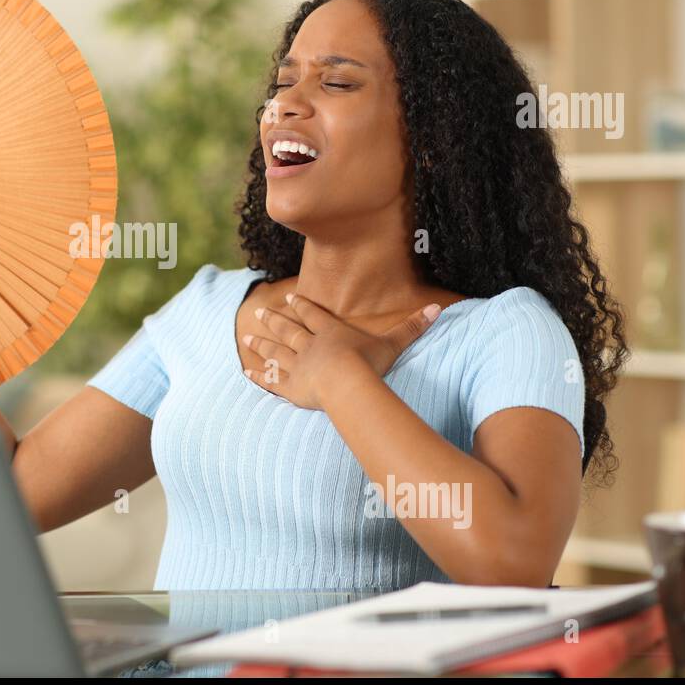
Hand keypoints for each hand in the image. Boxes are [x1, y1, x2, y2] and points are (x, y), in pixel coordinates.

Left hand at [241, 292, 441, 409]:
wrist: (347, 383)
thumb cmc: (370, 364)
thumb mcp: (393, 343)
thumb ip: (412, 327)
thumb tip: (439, 308)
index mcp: (330, 332)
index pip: (314, 315)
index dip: (303, 305)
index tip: (290, 296)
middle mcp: (309, 345)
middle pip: (289, 330)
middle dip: (274, 320)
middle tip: (259, 311)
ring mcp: (297, 365)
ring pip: (275, 352)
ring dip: (261, 344)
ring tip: (245, 337)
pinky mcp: (290, 387)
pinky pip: (271, 381)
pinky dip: (258, 376)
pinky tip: (245, 372)